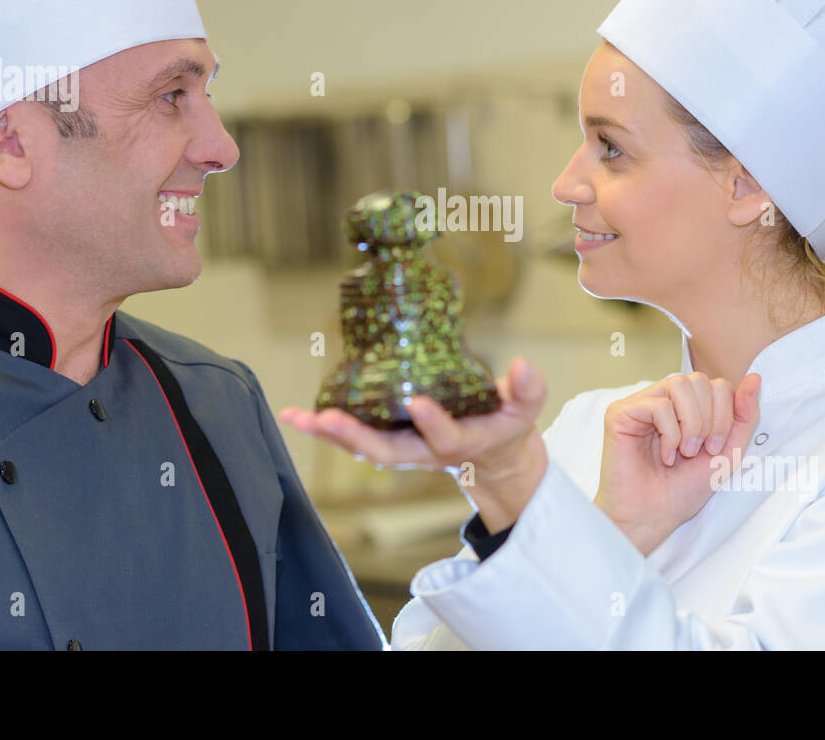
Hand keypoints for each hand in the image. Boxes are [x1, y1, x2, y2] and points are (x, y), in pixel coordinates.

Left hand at [278, 357, 549, 532]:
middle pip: (389, 451)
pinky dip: (324, 429)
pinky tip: (296, 415)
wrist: (493, 460)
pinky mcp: (388, 440)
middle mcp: (426, 451)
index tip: (418, 403)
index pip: (446, 437)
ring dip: (330, 435)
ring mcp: (403, 449)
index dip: (433, 423)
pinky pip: (353, 438)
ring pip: (363, 447)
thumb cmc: (505, 427)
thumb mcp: (526, 410)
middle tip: (330, 419)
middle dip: (358, 437)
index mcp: (462, 442)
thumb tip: (524, 365)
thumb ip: (528, 390)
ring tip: (299, 418)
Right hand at [594, 372, 760, 555]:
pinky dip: (670, 433)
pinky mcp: (620, 413)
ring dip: (691, 423)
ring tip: (684, 451)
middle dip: (710, 419)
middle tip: (698, 451)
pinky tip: (665, 455)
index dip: (725, 415)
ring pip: (679, 384)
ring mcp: (640, 403)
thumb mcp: (727, 453)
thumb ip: (743, 416)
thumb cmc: (683, 490)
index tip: (713, 448)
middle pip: (700, 380)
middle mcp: (663, 399)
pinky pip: (658, 405)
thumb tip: (755, 378)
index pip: (717, 384)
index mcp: (687, 406)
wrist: (652, 517)